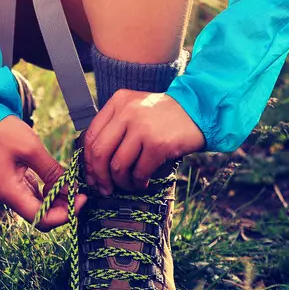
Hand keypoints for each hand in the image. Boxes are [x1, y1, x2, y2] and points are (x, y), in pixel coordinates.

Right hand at [0, 115, 86, 231]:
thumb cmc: (3, 133)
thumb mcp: (32, 149)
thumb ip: (52, 171)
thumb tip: (71, 189)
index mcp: (10, 192)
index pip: (41, 219)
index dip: (65, 215)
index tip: (80, 199)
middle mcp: (9, 196)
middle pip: (40, 218)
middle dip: (63, 210)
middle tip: (79, 194)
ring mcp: (12, 191)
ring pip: (39, 208)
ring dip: (58, 201)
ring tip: (71, 185)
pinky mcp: (15, 183)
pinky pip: (35, 196)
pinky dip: (50, 193)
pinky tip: (59, 181)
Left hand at [83, 90, 204, 194]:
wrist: (201, 110)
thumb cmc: (165, 116)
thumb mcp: (136, 108)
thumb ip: (115, 125)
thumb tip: (94, 160)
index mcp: (118, 102)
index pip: (90, 135)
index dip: (88, 160)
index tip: (92, 174)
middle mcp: (127, 112)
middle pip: (99, 152)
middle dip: (99, 176)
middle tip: (104, 188)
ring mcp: (143, 127)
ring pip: (118, 165)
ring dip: (120, 182)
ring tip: (127, 186)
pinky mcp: (158, 144)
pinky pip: (139, 171)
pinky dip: (138, 183)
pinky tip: (142, 184)